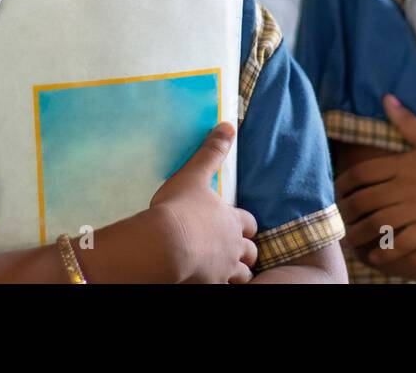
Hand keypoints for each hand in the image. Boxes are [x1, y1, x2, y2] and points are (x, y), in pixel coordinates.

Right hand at [150, 122, 258, 282]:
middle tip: (238, 251)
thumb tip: (228, 125)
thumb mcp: (194, 174)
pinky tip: (209, 281)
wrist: (164, 245)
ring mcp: (223, 269)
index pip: (249, 223)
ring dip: (239, 272)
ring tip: (229, 271)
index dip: (246, 224)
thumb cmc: (179, 208)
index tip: (241, 225)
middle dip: (247, 251)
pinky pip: (223, 288)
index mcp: (231, 220)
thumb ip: (211, 152)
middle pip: (251, 252)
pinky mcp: (211, 285)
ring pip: (243, 275)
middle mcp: (232, 246)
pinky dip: (219, 284)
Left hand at [337, 94, 415, 265]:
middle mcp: (406, 185)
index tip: (337, 193)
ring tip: (351, 241)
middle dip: (346, 213)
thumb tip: (387, 98)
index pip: (361, 173)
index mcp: (403, 163)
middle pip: (363, 200)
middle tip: (339, 220)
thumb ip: (405, 122)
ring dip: (359, 234)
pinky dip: (386, 252)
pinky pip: (403, 243)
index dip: (343, 185)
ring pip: (378, 224)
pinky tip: (376, 257)